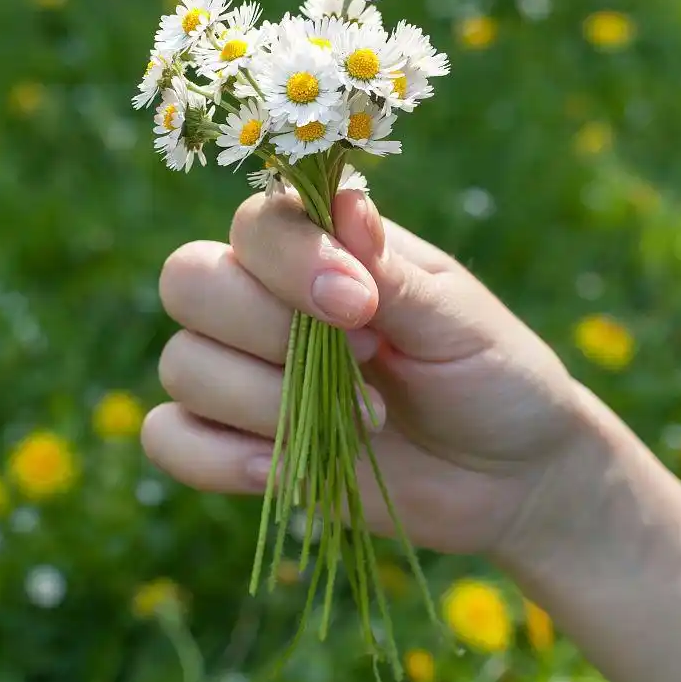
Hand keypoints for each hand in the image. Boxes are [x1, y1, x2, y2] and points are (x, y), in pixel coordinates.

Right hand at [142, 188, 591, 557]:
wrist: (512, 478)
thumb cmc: (493, 375)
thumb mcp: (457, 320)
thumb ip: (390, 270)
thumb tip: (342, 203)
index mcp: (323, 250)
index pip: (254, 224)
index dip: (291, 263)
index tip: (363, 308)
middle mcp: (267, 301)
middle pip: (189, 280)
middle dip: (265, 329)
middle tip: (363, 362)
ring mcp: (246, 373)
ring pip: (181, 363)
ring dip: (264, 402)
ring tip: (359, 423)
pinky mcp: (236, 444)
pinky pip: (168, 437)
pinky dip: (216, 456)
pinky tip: (283, 468)